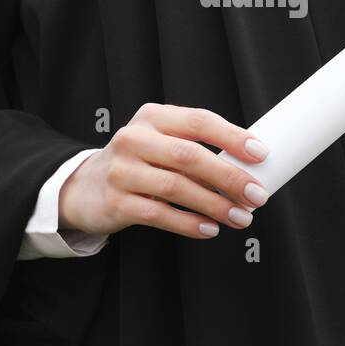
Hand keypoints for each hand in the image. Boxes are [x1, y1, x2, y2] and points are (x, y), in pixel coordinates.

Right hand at [57, 103, 268, 239]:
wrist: (83, 187)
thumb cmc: (138, 163)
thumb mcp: (160, 142)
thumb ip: (195, 147)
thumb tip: (247, 167)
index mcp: (153, 117)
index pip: (199, 121)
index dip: (232, 137)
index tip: (261, 154)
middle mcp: (134, 139)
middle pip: (190, 156)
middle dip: (229, 177)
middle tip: (256, 195)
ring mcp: (122, 170)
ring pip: (176, 187)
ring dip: (214, 204)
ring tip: (240, 217)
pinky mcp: (116, 201)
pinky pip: (159, 214)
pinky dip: (189, 223)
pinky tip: (209, 229)